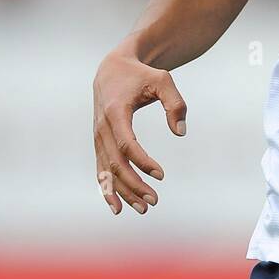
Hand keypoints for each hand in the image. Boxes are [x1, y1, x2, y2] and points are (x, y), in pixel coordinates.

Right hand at [93, 50, 186, 214]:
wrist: (112, 69)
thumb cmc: (141, 75)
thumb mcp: (163, 80)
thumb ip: (175, 103)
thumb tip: (181, 131)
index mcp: (115, 112)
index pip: (127, 144)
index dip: (143, 162)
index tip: (162, 175)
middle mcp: (102, 127)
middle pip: (115, 163)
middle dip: (134, 185)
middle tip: (155, 201)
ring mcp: (97, 137)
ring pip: (106, 171)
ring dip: (123, 192)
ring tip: (144, 209)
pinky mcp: (98, 143)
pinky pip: (100, 169)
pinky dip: (107, 189)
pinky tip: (118, 207)